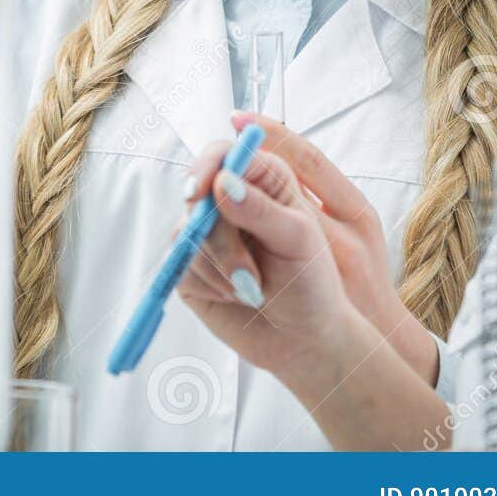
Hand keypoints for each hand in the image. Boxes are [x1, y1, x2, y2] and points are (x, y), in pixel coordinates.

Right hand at [179, 112, 438, 382]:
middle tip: (248, 273)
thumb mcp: (299, 242)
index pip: (226, 153)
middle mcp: (234, 201)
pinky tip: (236, 296)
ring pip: (187, 233)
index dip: (208, 165)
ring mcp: (210, 234)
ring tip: (255, 289)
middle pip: (199, 195)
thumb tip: (221, 182)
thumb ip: (261, 209)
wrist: (307, 342)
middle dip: (220, 237)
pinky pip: (180, 264)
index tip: (198, 190)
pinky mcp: (193, 266)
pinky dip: (208, 284)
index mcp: (267, 180)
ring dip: (219, 267)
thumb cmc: (316, 287)